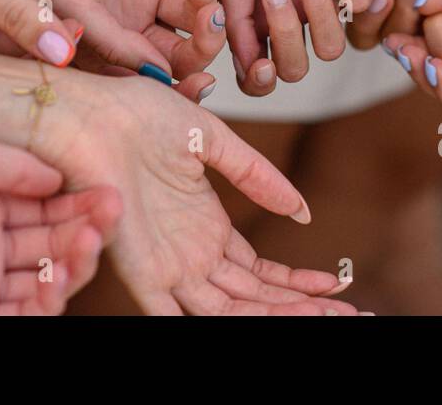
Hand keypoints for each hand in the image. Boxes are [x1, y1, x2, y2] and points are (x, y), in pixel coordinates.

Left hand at [0, 135, 121, 314]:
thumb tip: (58, 179)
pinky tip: (61, 275)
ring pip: (44, 282)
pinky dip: (49, 299)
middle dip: (86, 232)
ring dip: (74, 264)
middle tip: (111, 216)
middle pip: (51, 247)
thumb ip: (22, 169)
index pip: (45, 212)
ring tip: (89, 243)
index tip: (110, 195)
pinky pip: (24, 315)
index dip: (79, 206)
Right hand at [5, 0, 225, 78]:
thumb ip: (110, 40)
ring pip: (197, 16)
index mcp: (103, 43)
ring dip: (207, 5)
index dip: (180, 87)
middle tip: (210, 22)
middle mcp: (129, 22)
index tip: (201, 81)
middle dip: (204, 44)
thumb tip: (158, 75)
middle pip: (182, 52)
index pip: (150, 78)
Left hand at [47, 71, 359, 314]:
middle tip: (351, 315)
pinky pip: (184, 318)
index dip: (300, 283)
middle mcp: (190, 256)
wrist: (90, 113)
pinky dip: (226, 327)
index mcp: (206, 227)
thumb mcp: (212, 141)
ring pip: (233, 313)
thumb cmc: (138, 117)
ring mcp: (168, 268)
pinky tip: (263, 326)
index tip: (340, 285)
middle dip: (303, 308)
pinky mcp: (143, 274)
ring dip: (282, 316)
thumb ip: (257, 176)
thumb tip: (303, 211)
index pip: (261, 273)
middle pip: (256, 300)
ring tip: (330, 317)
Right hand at [219, 0, 376, 91]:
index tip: (258, 65)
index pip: (258, 71)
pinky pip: (357, 3)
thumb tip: (238, 62)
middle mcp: (294, 15)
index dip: (258, 80)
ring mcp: (328, 1)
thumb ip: (234, 13)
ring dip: (315, 7)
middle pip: (295, 68)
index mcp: (258, 15)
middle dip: (286, 39)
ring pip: (331, 46)